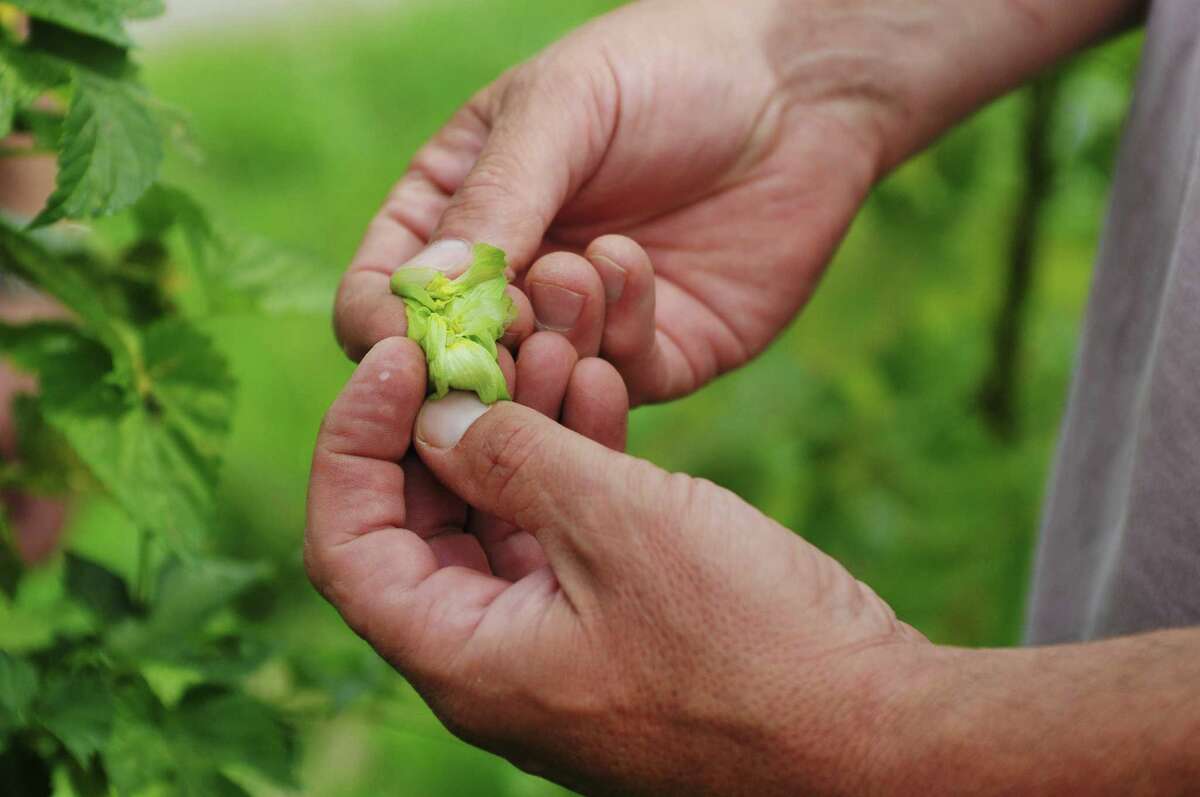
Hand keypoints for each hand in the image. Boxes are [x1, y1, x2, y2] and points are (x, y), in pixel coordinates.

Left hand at [306, 341, 930, 794]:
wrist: (875, 729)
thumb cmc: (747, 648)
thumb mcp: (616, 527)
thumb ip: (512, 460)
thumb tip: (435, 415)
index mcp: (466, 660)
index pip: (348, 546)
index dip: (352, 443)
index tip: (398, 359)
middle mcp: (496, 656)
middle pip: (424, 521)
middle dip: (450, 415)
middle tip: (485, 331)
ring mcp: (560, 636)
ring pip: (504, 511)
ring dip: (521, 422)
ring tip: (554, 334)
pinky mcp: (619, 613)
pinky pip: (568, 525)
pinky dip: (575, 456)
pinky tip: (598, 381)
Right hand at [335, 0, 896, 403]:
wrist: (794, 89)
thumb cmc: (662, 71)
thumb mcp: (561, 111)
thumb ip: (494, 201)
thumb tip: (423, 292)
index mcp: (454, 215)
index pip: (381, 299)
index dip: (390, 330)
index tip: (424, 335)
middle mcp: (509, 283)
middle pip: (454, 366)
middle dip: (481, 354)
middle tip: (519, 318)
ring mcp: (580, 328)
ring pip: (534, 389)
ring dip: (555, 337)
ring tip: (585, 267)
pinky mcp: (654, 356)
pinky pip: (615, 383)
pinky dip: (618, 335)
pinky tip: (636, 264)